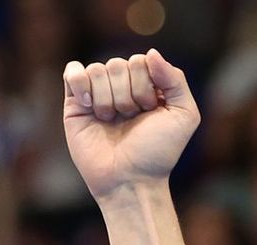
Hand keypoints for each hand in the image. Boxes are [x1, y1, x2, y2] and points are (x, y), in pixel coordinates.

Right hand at [62, 51, 201, 203]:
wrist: (129, 179)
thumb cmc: (158, 152)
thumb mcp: (184, 115)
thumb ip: (176, 80)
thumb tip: (150, 53)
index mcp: (148, 86)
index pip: (142, 61)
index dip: (145, 85)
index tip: (150, 111)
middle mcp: (122, 87)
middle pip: (118, 64)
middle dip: (127, 94)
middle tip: (130, 119)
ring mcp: (98, 94)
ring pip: (97, 70)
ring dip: (108, 98)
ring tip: (111, 120)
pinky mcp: (75, 103)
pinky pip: (72, 71)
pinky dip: (81, 84)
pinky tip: (90, 106)